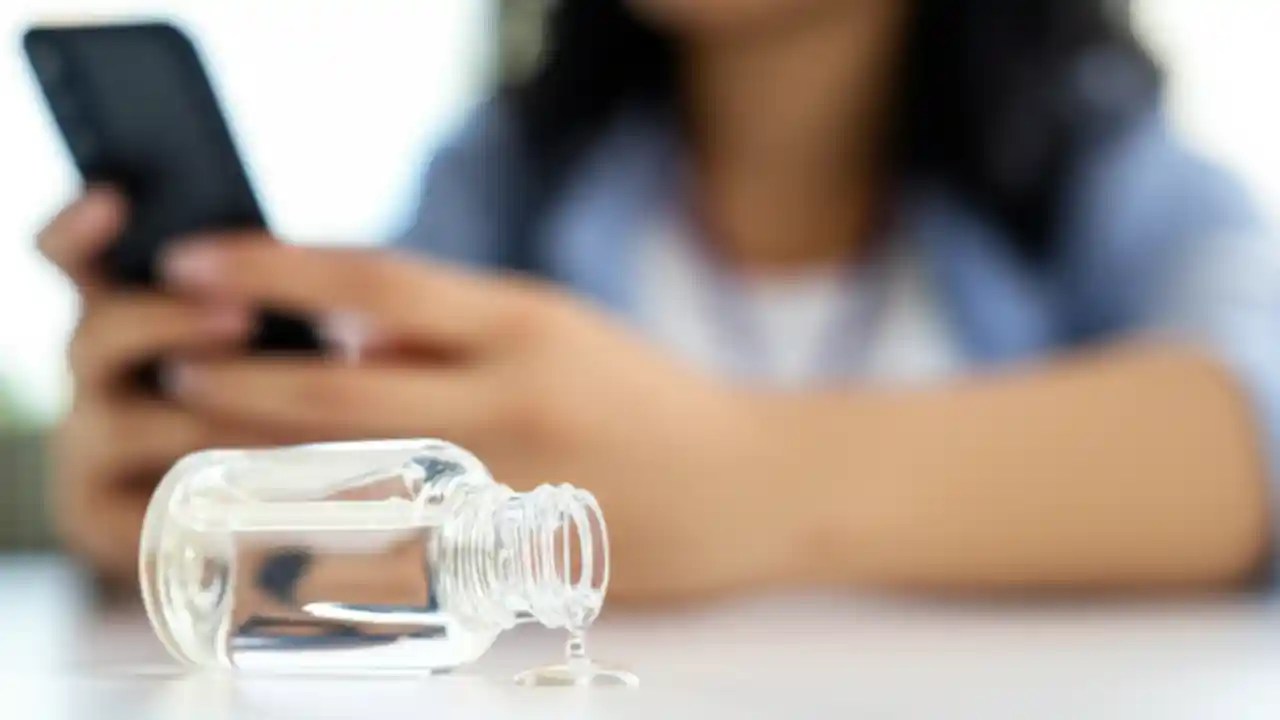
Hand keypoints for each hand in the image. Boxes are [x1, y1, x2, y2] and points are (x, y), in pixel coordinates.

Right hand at [37, 190, 265, 578]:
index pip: (74, 260)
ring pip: (119, 422)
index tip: (114, 200)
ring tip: (285, 420)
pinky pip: (134, 505)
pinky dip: (196, 495)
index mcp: (131, 316)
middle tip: (241, 317)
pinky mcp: (98, 517)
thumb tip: (316, 284)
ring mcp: (89, 446)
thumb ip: (274, 312)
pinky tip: (249, 492)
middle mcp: (96, 376)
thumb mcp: (282, 349)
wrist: (272, 513)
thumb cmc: (281, 410)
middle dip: (166, 319)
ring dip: (204, 416)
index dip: (79, 231)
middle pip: (94, 333)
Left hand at [160, 237, 796, 602]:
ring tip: (198, 439)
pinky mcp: (513, 552)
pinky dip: (324, 530)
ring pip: (352, 468)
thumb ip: (453, 326)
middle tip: (174, 363)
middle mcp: (511, 397)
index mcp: (525, 322)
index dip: (273, 266)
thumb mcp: (556, 325)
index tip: (194, 258)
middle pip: (342, 383)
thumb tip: (345, 330)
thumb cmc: (645, 396)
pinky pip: (392, 546)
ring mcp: (511, 482)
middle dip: (238, 374)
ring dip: (260, 453)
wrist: (744, 481)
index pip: (377, 278)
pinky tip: (277, 525)